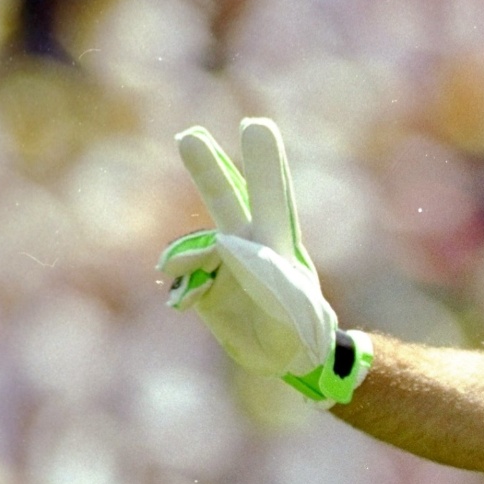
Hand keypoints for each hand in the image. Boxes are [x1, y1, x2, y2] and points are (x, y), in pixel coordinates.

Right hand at [159, 119, 367, 402]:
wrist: (288, 357)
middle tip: (189, 137)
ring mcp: (221, 262)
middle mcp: (246, 243)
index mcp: (278, 243)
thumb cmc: (303, 331)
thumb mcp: (295, 309)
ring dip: (183, 258)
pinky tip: (187, 303)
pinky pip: (181, 276)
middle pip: (226, 199)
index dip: (264, 163)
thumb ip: (265, 273)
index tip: (257, 126)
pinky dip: (181, 284)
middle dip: (208, 170)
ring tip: (181, 274)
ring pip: (194, 247)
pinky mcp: (203, 284)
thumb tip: (222, 240)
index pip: (272, 196)